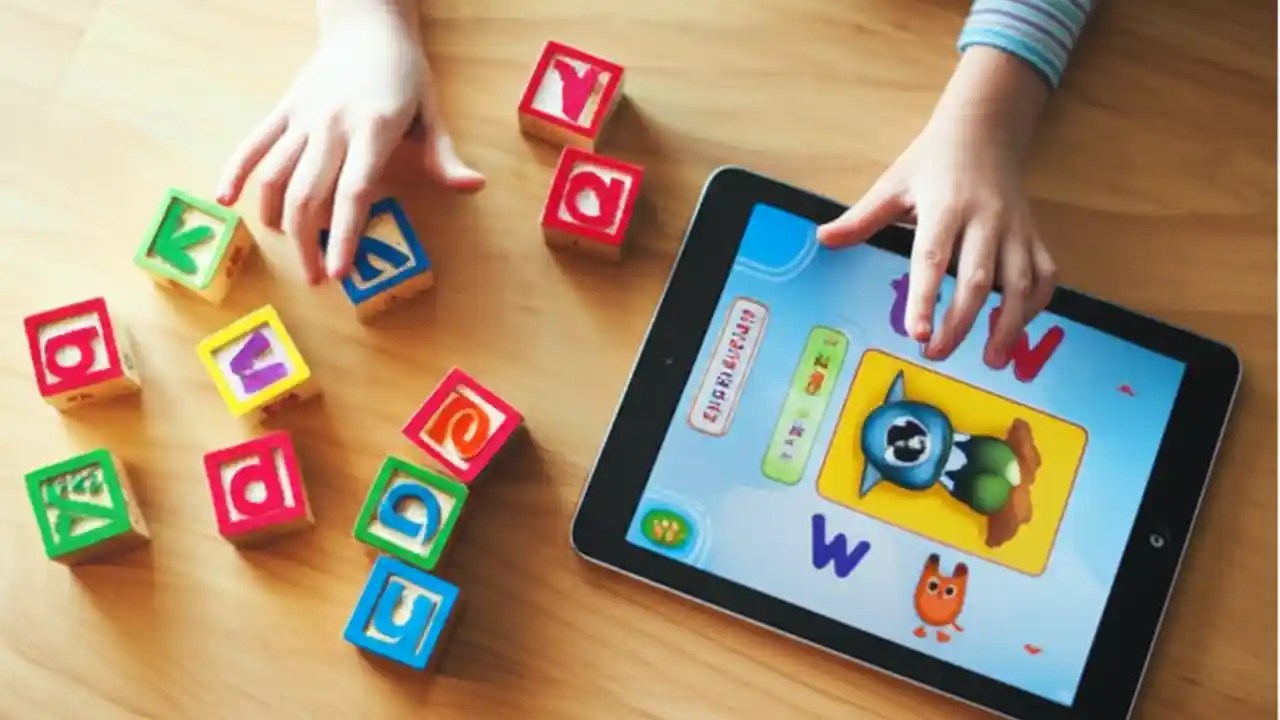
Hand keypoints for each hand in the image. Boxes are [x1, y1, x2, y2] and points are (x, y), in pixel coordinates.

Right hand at [216, 0, 484, 283]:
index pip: (353, 192)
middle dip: (308, 242)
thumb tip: (473, 186)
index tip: (339, 270)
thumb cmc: (403, 73)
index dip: (343, 234)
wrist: (366, 24)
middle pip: (309, 193)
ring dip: (276, 218)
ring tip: (288, 248)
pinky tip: (227, 200)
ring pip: (276, 174)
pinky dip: (236, 171)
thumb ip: (444, 156)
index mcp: (372, 129)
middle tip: (316, 278)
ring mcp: (303, 117)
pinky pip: (253, 143)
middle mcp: (332, 125)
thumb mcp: (432, 111)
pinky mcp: (283, 109)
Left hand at [817, 47, 1056, 366]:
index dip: (925, 298)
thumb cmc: (932, 160)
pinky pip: (1045, 275)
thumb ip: (861, 218)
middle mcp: (985, 220)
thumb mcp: (893, 184)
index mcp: (944, 208)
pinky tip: (1016, 329)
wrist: (985, 126)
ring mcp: (1015, 229)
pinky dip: (1036, 306)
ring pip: (1021, 283)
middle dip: (960, 323)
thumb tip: (822, 238)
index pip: (933, 258)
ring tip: (991, 360)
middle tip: (937, 353)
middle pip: (978, 280)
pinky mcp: (1034, 234)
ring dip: (1009, 325)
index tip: (915, 333)